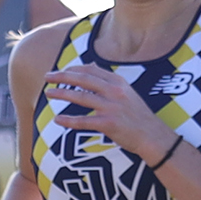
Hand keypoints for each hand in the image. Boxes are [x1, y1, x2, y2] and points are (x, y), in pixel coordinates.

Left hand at [46, 66, 180, 164]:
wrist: (153, 136)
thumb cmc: (137, 115)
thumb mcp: (126, 92)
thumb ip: (108, 80)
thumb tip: (90, 64)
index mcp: (119, 83)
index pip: (92, 70)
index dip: (73, 69)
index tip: (60, 71)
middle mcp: (115, 92)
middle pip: (84, 80)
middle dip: (63, 77)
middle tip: (47, 77)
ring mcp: (112, 107)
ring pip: (81, 97)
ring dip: (62, 94)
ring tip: (48, 93)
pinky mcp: (109, 124)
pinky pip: (84, 121)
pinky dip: (69, 120)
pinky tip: (57, 119)